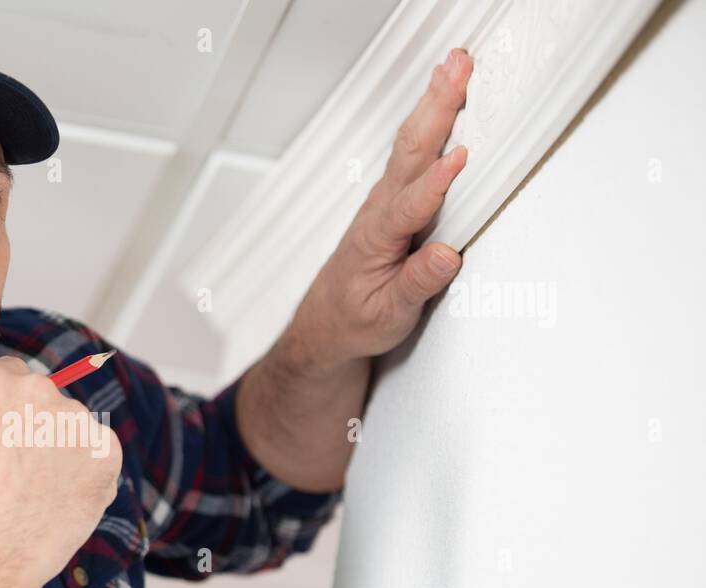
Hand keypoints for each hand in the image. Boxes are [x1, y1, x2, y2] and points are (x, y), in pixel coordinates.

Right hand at [0, 356, 122, 587]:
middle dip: (37, 424)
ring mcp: (77, 419)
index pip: (10, 373)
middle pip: (45, 396)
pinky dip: (88, 472)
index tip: (7, 427)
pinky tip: (64, 498)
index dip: (7, 405)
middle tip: (25, 464)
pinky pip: (100, 453)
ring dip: (63, 449)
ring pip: (73, 427)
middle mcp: (38, 391)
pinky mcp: (107, 450)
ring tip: (42, 490)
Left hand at [297, 47, 473, 366]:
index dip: (436, 183)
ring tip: (454, 66)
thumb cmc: (355, 318)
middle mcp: (380, 212)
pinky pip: (413, 153)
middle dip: (436, 109)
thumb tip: (446, 257)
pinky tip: (443, 97)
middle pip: (411, 154)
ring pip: (412, 145)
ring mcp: (385, 201)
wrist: (326, 323)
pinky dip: (430, 121)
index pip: (410, 207)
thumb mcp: (388, 315)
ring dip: (433, 103)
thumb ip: (416, 284)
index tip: (460, 158)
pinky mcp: (394, 199)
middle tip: (458, 70)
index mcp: (377, 240)